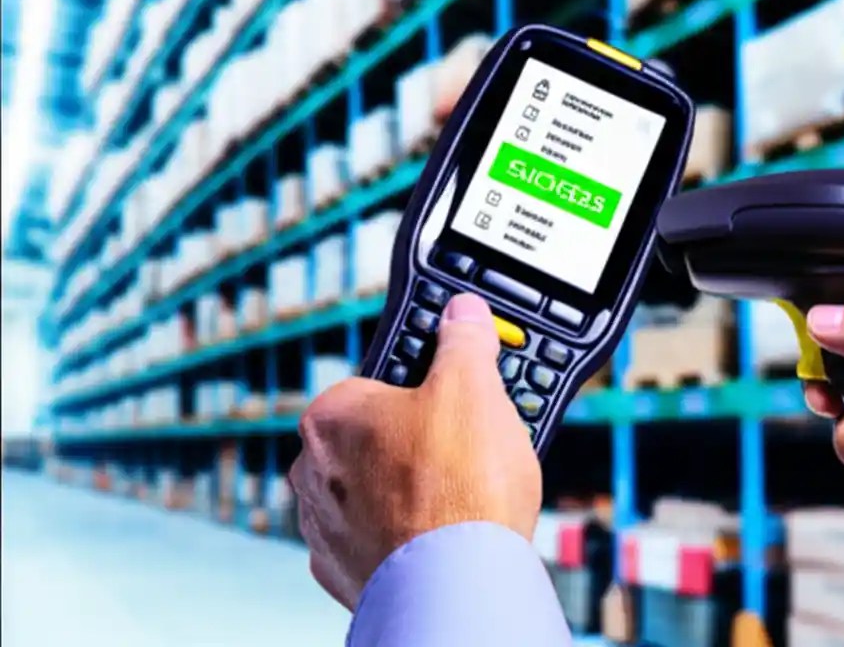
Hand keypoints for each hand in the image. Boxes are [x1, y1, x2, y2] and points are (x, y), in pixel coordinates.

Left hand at [289, 294, 541, 609]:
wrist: (456, 584)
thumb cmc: (458, 486)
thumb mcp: (473, 386)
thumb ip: (463, 340)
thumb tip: (462, 313)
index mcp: (332, 416)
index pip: (383, 379)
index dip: (433, 382)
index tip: (465, 390)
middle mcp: (313, 472)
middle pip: (383, 435)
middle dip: (427, 436)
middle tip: (477, 443)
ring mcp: (326, 528)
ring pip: (381, 489)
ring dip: (418, 486)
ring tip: (470, 492)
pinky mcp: (346, 573)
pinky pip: (383, 537)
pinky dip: (412, 533)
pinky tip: (448, 532)